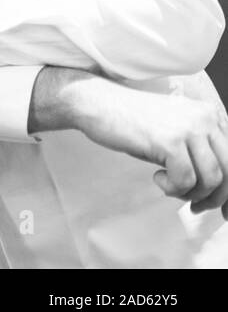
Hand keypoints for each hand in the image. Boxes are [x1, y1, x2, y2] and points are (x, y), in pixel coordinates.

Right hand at [70, 81, 227, 216]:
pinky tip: (156, 177)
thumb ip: (199, 148)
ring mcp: (188, 128)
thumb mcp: (174, 129)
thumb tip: (217, 186)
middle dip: (215, 197)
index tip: (221, 207)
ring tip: (171, 188)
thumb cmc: (130, 120)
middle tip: (196, 206)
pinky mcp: (169, 141)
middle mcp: (205, 118)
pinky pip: (186, 180)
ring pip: (211, 179)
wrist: (96, 103)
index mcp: (209, 114)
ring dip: (191, 193)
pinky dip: (172, 188)